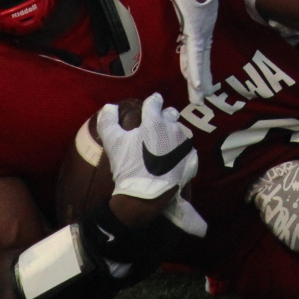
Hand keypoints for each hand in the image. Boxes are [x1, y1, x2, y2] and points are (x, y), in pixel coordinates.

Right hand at [94, 93, 207, 235]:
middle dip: (164, 115)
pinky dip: (180, 149)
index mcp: (155, 121)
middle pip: (171, 114)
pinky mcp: (190, 158)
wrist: (145, 196)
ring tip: (165, 142)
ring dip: (173, 132)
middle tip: (157, 124)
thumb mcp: (112, 142)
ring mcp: (184, 144)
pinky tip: (173, 157)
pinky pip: (186, 148)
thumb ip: (108, 121)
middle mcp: (173, 128)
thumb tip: (109, 107)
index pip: (155, 102)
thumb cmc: (128, 166)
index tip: (151, 103)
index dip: (152, 102)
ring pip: (180, 130)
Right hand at [168, 0, 228, 102]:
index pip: (199, 49)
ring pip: (197, 61)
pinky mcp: (195, 28)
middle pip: (200, 59)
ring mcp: (199, 29)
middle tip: (203, 98)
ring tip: (200, 97)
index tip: (200, 80)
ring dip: (197, 80)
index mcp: (202, 21)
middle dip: (200, 79)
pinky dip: (194, 69)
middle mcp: (202, 28)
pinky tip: (196, 83)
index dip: (199, 66)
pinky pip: (193, 53)